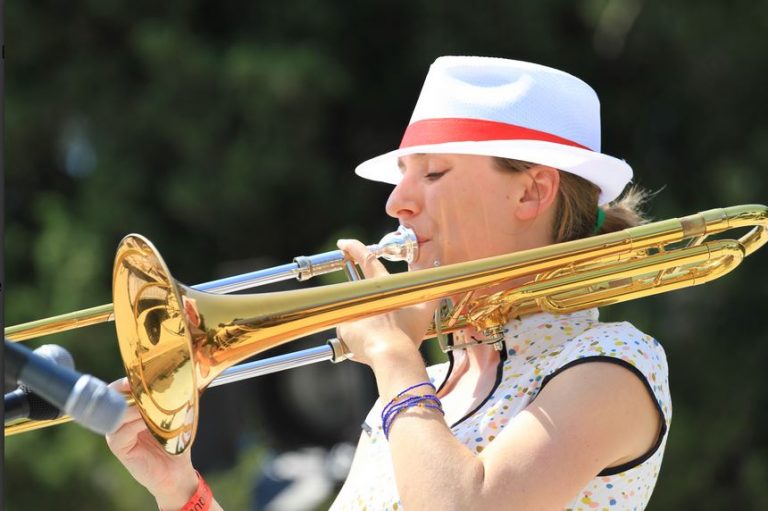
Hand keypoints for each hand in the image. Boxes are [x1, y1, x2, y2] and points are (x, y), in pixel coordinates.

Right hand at [105, 378, 198, 508]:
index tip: (140, 375)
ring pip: (117, 414)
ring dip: (134, 407)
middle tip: (142, 387)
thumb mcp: (173, 416)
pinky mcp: (119, 448)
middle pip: (112, 399)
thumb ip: (169, 399)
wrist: (176, 471)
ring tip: (149, 405)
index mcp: (129, 410)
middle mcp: (119, 421)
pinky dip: (135, 424)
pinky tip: (147, 422)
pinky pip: (121, 432)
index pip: (118, 390)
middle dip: (127, 391)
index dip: (126, 381)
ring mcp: (116, 434)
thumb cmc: (174, 441)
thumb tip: (180, 378)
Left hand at [335, 239, 437, 365]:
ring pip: (356, 313)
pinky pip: (350, 330)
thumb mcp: (424, 310)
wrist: (392, 357)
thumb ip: (431, 292)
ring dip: (365, 322)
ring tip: (380, 338)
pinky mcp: (343, 327)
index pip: (366, 259)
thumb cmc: (408, 333)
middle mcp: (362, 295)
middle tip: (381, 319)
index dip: (354, 247)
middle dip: (369, 305)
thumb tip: (439, 278)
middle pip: (361, 292)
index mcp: (382, 286)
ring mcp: (350, 311)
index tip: (344, 243)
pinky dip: (358, 337)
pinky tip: (370, 345)